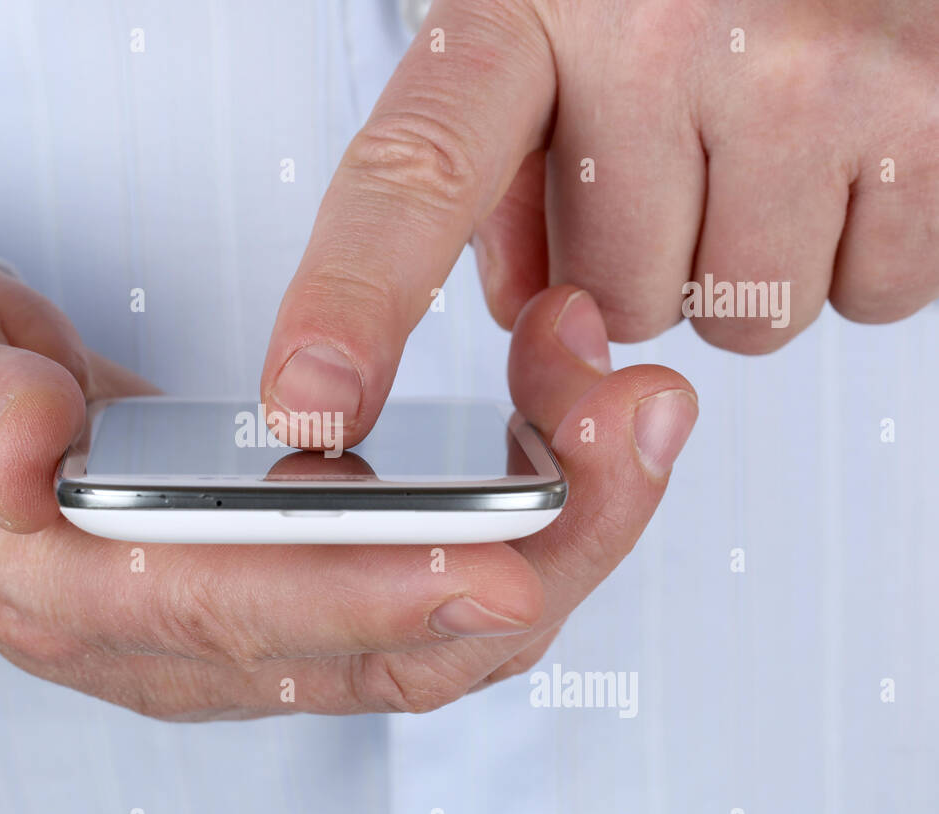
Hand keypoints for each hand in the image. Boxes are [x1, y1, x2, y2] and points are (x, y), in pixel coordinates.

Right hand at [0, 252, 693, 717]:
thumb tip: (32, 453)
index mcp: (72, 590)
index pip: (240, 617)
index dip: (376, 596)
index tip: (505, 554)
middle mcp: (169, 636)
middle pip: (378, 650)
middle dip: (529, 555)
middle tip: (631, 436)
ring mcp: (228, 627)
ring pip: (423, 636)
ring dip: (547, 540)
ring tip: (626, 419)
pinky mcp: (267, 592)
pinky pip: (414, 597)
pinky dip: (507, 528)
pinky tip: (561, 445)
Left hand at [260, 0, 936, 443]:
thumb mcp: (557, 23)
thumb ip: (501, 168)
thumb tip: (524, 308)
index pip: (415, 175)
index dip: (351, 303)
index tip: (307, 404)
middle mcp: (666, 24)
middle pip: (611, 302)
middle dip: (640, 262)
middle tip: (680, 154)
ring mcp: (807, 72)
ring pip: (737, 320)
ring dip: (744, 264)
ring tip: (767, 144)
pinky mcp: (929, 120)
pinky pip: (866, 296)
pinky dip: (853, 252)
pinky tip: (838, 159)